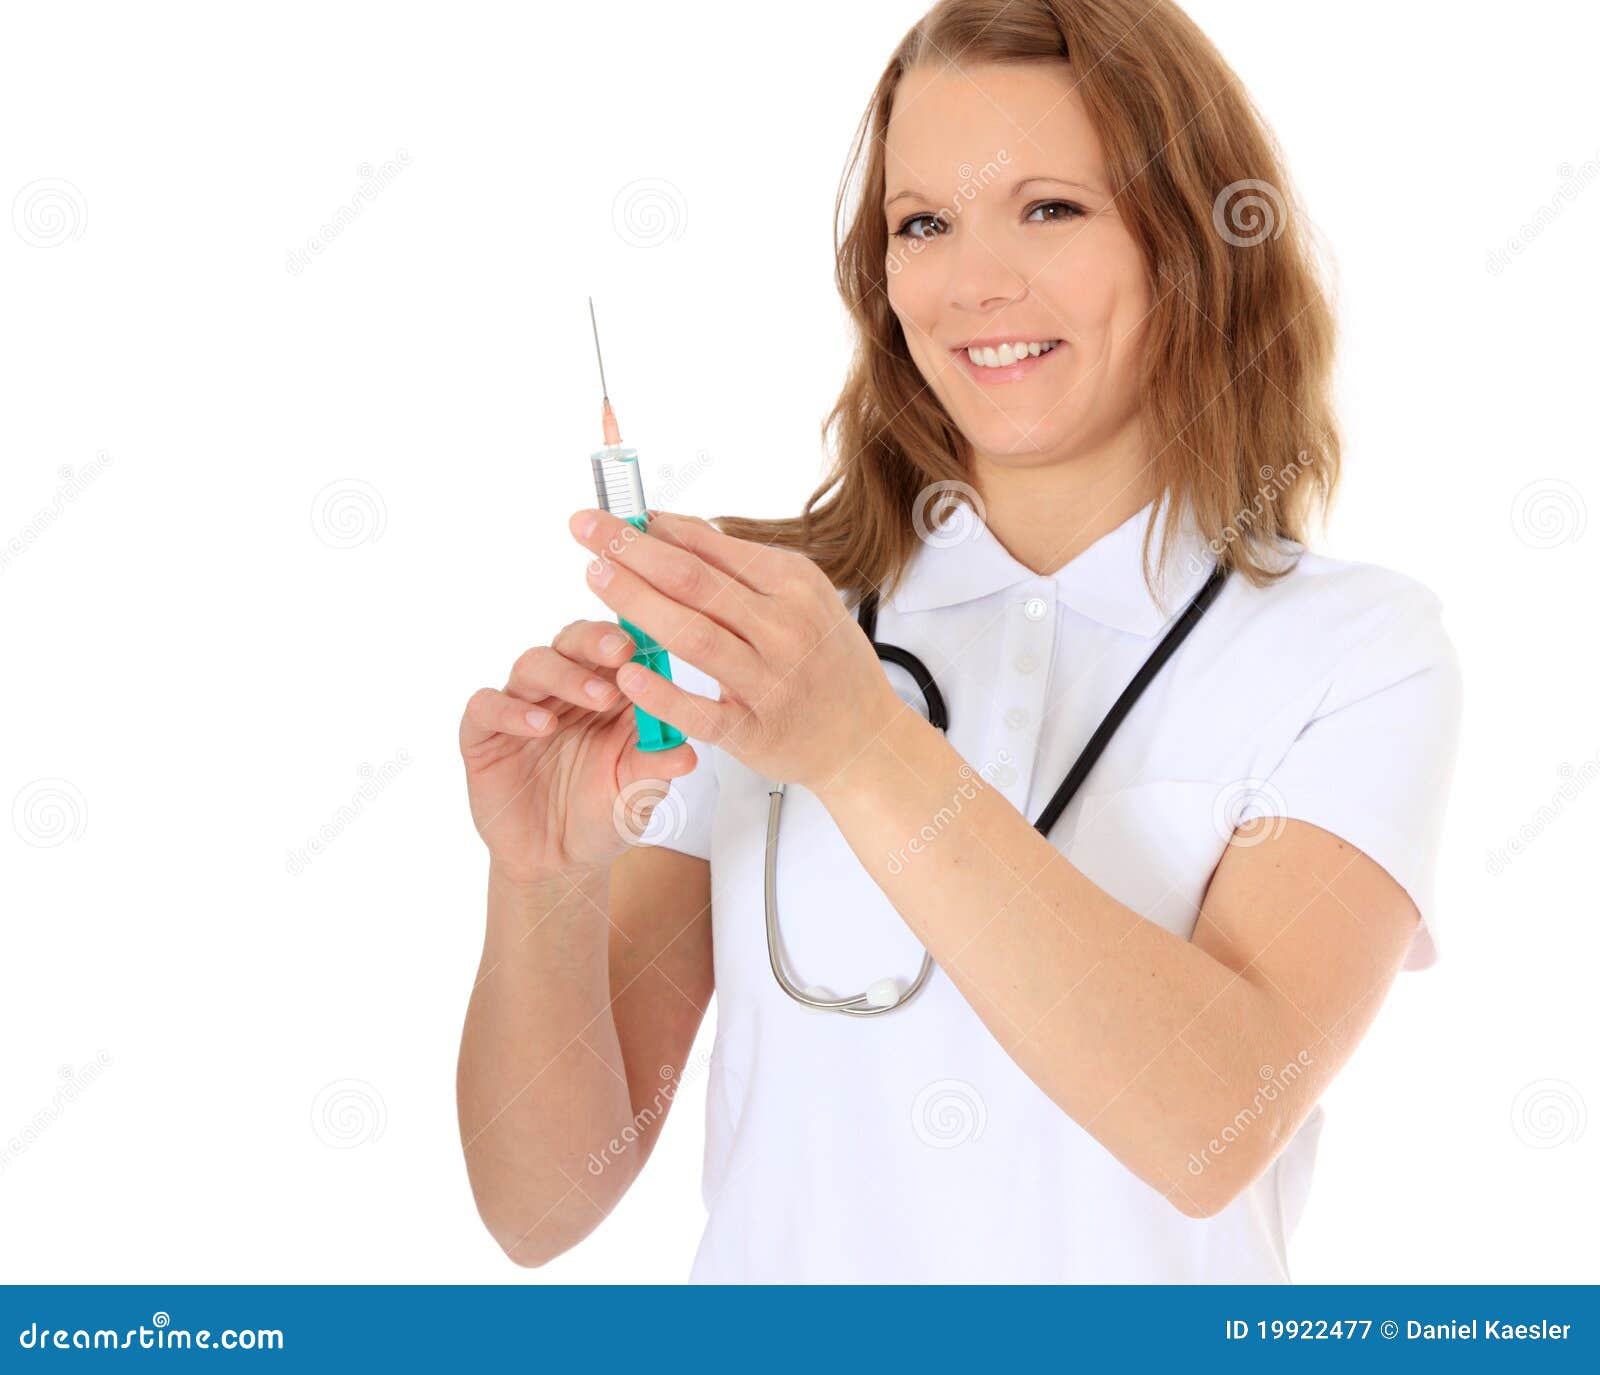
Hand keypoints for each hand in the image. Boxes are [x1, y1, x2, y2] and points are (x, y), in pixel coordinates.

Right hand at [458, 619, 699, 883]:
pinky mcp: (483, 733)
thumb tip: (690, 754)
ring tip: (598, 699)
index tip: (654, 646)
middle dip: (597, 641)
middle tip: (622, 653)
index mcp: (608, 692)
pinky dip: (511, 710)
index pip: (617, 648)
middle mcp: (564, 689)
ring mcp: (522, 706)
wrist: (557, 862)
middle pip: (573, 641)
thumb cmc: (604, 816)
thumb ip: (657, 768)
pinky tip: (541, 726)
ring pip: (533, 664)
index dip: (634, 640)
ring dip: (565, 675)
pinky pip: (487, 706)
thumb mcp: (637, 796)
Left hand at [567, 507, 901, 789]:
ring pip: (693, 635)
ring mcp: (770, 680)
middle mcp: (785, 627)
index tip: (613, 515)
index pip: (712, 548)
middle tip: (585, 528)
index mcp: (794, 584)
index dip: (656, 529)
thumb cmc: (823, 661)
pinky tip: (626, 674)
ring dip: (638, 603)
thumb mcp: (799, 599)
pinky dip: (662, 693)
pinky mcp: (756, 731)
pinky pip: (701, 711)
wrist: (865, 736)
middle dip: (632, 550)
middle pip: (694, 581)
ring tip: (594, 577)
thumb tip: (670, 526)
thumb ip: (740, 568)